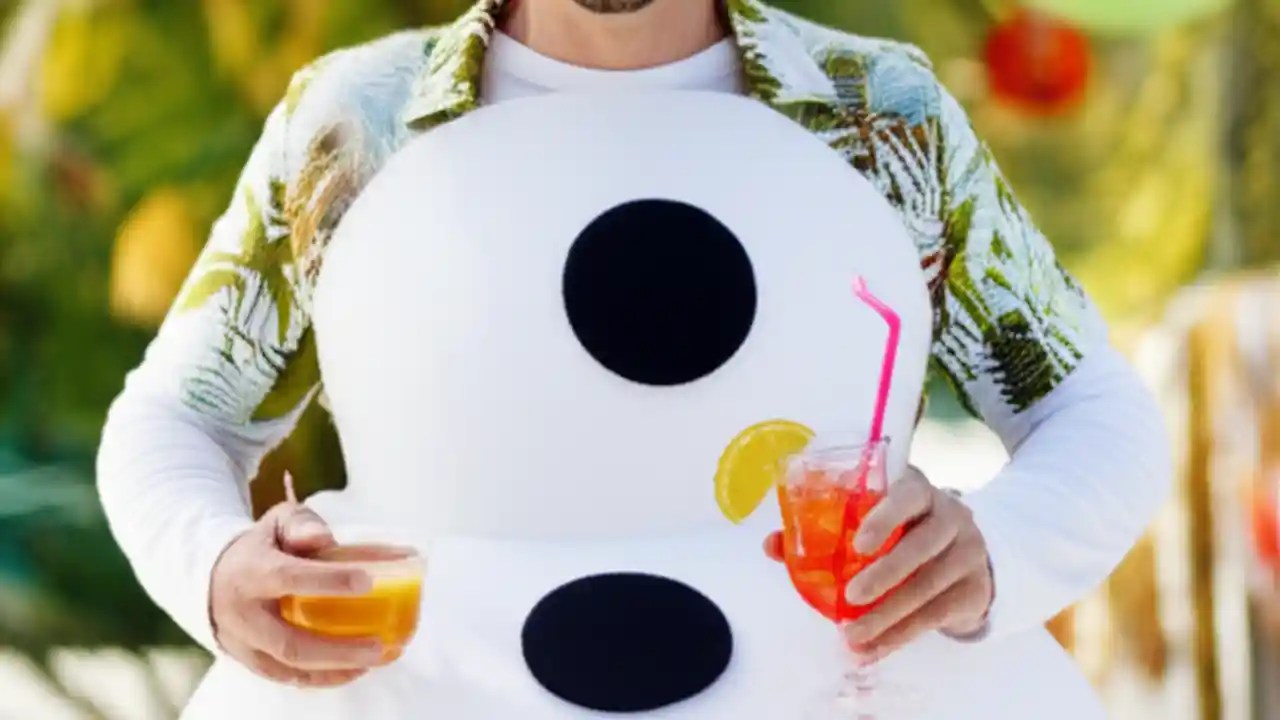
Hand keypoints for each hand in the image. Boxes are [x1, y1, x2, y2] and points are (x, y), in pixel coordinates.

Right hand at [210, 499, 380, 687]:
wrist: (212, 578)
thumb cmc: (260, 547)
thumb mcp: (277, 523)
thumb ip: (301, 523)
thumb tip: (323, 538)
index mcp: (250, 572)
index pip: (289, 577)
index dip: (328, 580)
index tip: (367, 581)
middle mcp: (243, 614)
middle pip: (289, 642)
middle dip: (337, 648)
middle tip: (378, 644)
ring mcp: (244, 643)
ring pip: (289, 667)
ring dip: (335, 669)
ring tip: (375, 659)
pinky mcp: (250, 661)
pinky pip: (287, 678)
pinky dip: (323, 678)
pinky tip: (355, 669)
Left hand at [764, 466, 993, 660]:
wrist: (964, 561)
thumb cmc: (903, 534)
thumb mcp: (873, 524)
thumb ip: (825, 530)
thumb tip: (773, 544)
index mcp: (918, 491)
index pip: (909, 493)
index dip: (885, 516)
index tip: (858, 543)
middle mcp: (950, 516)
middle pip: (923, 542)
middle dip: (886, 572)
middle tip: (850, 595)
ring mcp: (968, 552)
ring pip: (929, 585)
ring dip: (888, 615)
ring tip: (851, 635)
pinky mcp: (974, 589)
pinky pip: (936, 616)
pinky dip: (900, 636)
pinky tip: (873, 651)